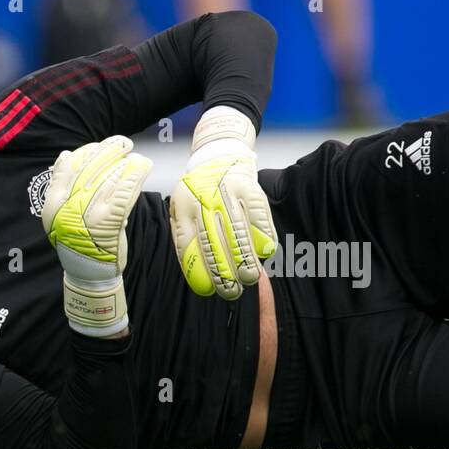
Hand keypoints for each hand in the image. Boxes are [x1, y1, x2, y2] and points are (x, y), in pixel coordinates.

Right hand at [41, 136, 152, 335]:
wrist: (89, 273)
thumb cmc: (82, 239)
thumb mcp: (65, 212)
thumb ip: (65, 185)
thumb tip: (67, 154)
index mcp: (53, 204)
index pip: (67, 168)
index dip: (86, 153)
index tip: (99, 144)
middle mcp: (66, 208)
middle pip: (89, 169)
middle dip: (108, 152)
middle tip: (123, 143)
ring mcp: (86, 215)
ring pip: (108, 179)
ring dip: (124, 163)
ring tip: (135, 155)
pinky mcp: (107, 223)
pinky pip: (123, 193)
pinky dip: (135, 176)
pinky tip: (144, 166)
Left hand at [169, 106, 277, 299]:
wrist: (218, 156)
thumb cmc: (199, 192)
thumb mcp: (182, 210)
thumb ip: (187, 239)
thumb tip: (199, 280)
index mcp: (183, 207)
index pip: (189, 245)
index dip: (198, 271)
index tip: (207, 291)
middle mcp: (203, 199)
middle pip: (213, 243)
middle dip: (223, 273)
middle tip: (231, 292)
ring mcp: (227, 192)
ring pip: (237, 232)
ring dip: (245, 259)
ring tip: (249, 279)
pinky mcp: (250, 188)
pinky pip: (258, 216)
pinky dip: (264, 236)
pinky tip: (266, 253)